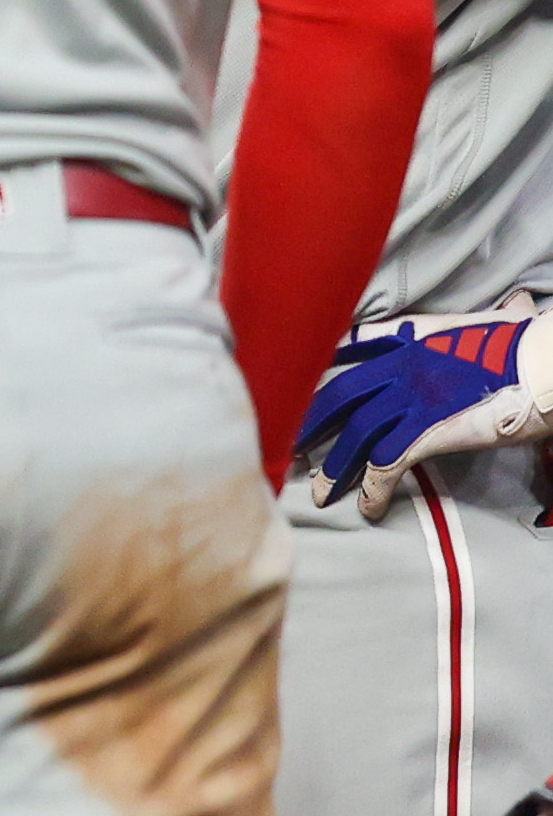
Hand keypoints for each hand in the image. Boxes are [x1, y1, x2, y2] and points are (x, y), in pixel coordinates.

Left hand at [297, 293, 548, 520]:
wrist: (543, 364)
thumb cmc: (524, 345)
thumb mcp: (491, 324)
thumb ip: (477, 325)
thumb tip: (514, 307)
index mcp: (411, 338)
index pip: (352, 346)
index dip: (323, 366)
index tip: (299, 384)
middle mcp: (400, 365)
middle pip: (339, 394)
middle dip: (311, 423)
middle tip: (288, 446)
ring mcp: (410, 397)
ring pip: (356, 434)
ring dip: (335, 466)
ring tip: (319, 493)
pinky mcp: (428, 430)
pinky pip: (388, 463)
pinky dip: (374, 488)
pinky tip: (367, 507)